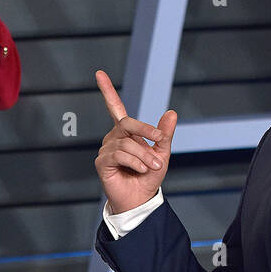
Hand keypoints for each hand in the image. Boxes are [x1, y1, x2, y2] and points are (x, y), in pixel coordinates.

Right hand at [94, 70, 177, 212]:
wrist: (141, 198)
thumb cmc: (149, 176)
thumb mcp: (162, 153)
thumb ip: (164, 134)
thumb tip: (171, 113)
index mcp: (126, 132)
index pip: (115, 107)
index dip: (107, 90)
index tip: (99, 73)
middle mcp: (113, 137)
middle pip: (127, 123)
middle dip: (146, 132)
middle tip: (159, 145)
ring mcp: (106, 149)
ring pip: (128, 143)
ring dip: (145, 155)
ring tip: (151, 167)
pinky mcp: (102, 162)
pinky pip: (120, 154)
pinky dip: (135, 162)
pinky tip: (141, 170)